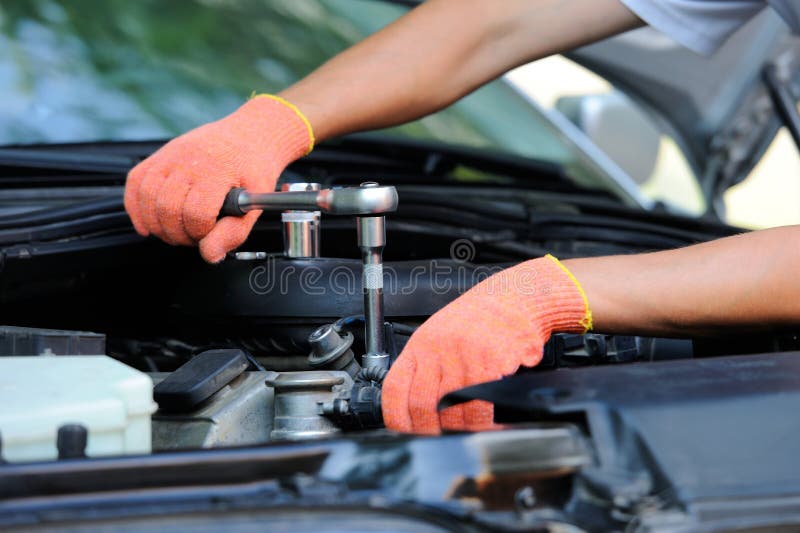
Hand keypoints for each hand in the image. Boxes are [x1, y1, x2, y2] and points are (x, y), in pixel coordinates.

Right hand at [124, 95, 313, 262]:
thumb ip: (233, 232)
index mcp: (217, 170)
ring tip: (176, 230)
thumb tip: (209, 255)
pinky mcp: (160, 154)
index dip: (200, 232)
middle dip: (178, 233)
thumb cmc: (254, 168)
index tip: (210, 233)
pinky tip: (148, 223)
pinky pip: (136, 182)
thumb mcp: (256, 203)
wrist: (251, 134)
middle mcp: (189, 159)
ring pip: (146, 197)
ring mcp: (171, 154)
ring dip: (156, 224)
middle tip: (193, 236)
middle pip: (166, 207)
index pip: (195, 212)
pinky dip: (136, 207)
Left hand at [381, 254, 591, 433]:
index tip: (406, 431)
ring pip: (455, 409)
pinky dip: (487, 422)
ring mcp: (465, 355)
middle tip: (440, 439)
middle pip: (422, 405)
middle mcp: (439, 349)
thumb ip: (426, 368)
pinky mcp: (493, 361)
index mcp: (421, 345)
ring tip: (469, 431)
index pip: (395, 390)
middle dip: (429, 431)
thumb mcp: (440, 335)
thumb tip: (413, 409)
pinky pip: (485, 403)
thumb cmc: (479, 319)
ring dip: (462, 429)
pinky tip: (491, 422)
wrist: (516, 296)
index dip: (398, 419)